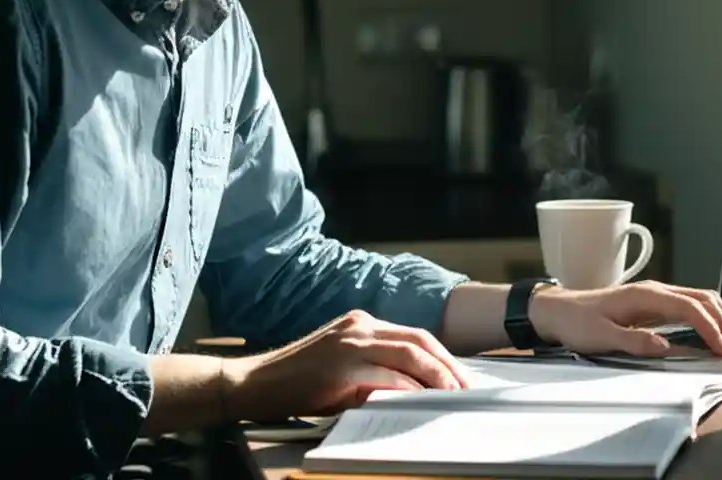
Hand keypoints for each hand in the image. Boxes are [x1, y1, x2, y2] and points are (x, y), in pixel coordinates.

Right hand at [223, 309, 471, 420]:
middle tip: (466, 388)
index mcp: (362, 323)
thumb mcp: (343, 366)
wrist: (255, 382)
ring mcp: (351, 343)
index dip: (442, 356)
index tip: (459, 375)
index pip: (414, 335)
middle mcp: (360, 326)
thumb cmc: (298, 380)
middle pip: (420, 340)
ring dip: (437, 376)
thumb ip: (376, 368)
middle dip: (448, 365)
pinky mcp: (342, 366)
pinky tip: (421, 400)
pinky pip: (387, 375)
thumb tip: (416, 387)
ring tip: (452, 395)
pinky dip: (409, 387)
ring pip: (410, 353)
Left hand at [528, 280, 721, 357]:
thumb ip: (634, 342)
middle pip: (702, 298)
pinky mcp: (652, 302)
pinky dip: (706, 315)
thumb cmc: (577, 323)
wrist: (558, 310)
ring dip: (718, 316)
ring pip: (698, 298)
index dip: (712, 328)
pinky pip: (688, 303)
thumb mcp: (602, 337)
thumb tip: (666, 346)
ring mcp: (655, 294)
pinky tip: (711, 330)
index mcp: (645, 296)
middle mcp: (655, 290)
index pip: (690, 307)